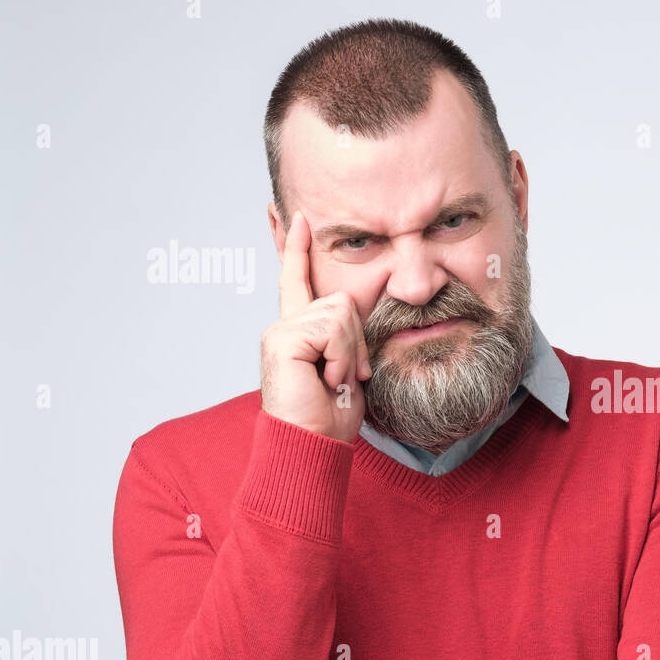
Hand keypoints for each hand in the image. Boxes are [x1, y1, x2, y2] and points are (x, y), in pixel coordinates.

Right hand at [260, 211, 370, 441]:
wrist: (313, 444)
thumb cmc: (331, 415)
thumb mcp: (351, 364)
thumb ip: (354, 330)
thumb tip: (379, 285)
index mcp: (299, 330)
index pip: (296, 279)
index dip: (295, 246)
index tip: (295, 214)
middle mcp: (285, 325)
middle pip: (342, 302)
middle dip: (358, 341)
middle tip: (347, 376)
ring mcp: (280, 330)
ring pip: (341, 313)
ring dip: (351, 353)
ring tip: (335, 379)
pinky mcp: (282, 339)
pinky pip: (332, 328)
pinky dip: (341, 356)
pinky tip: (327, 378)